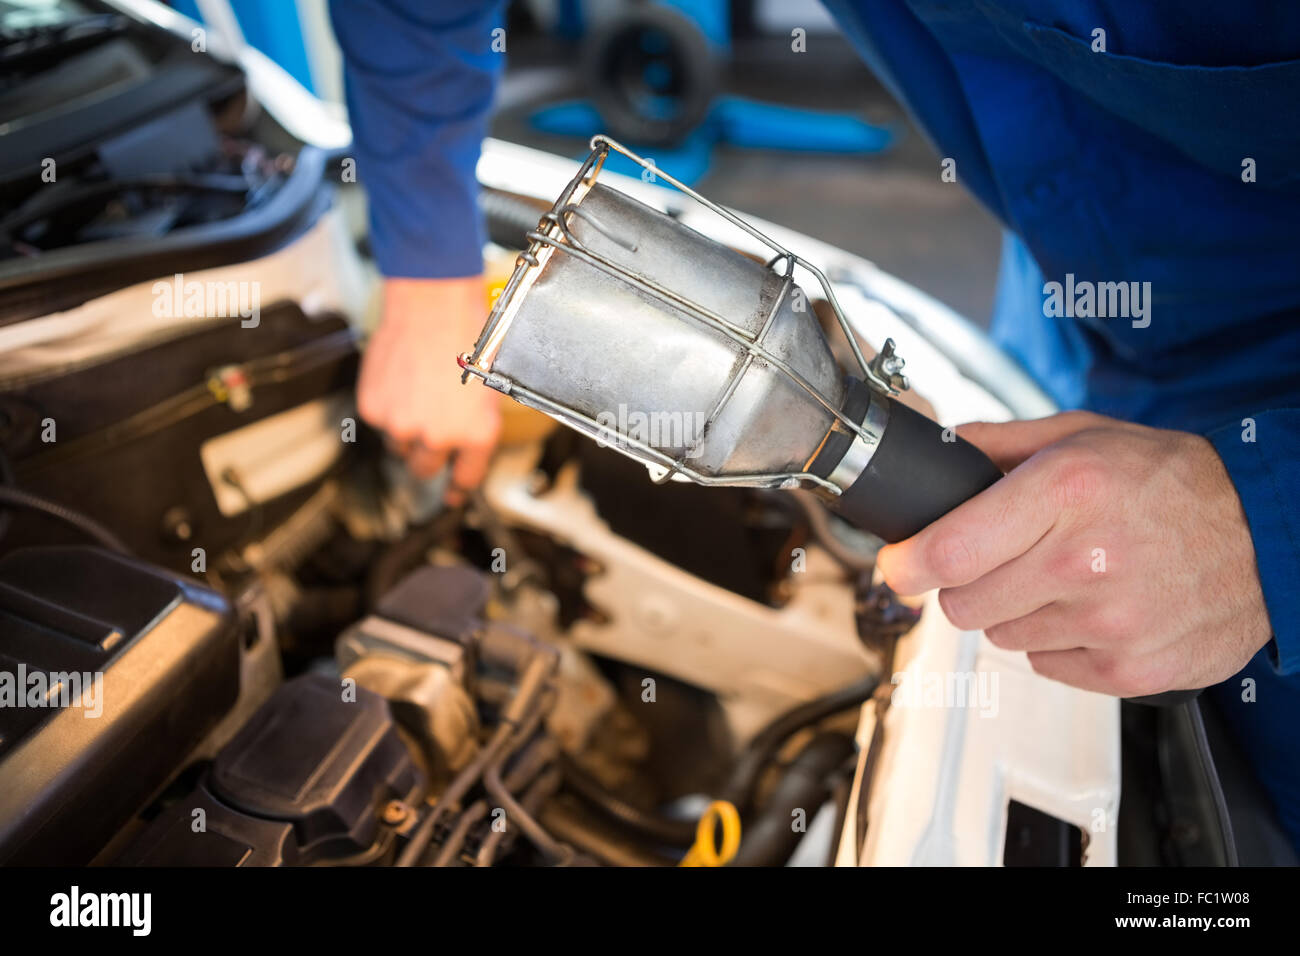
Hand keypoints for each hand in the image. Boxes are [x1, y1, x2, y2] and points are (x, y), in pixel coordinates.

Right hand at [357, 276, 500, 503]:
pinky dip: (386, 408)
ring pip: (399, 445)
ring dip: (405, 430)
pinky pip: (379, 422)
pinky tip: (400, 382)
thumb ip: (476, 422)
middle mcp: (439, 436)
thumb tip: (467, 441)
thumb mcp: (489, 387)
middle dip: (427, 455)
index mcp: (476, 434)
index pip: (465, 478)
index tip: (451, 496)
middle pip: (425, 468)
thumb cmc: (468, 335)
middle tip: (428, 429)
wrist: (432, 305)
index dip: (457, 490)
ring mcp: (403, 425)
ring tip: (415, 394)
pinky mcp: (375, 410)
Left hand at [875, 411, 1271, 696]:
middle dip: (966, 583)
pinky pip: (1046, 665)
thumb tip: (935, 448)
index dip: (907, 564)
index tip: (898, 566)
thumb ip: (999, 443)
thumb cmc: (1175, 481)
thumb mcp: (1085, 434)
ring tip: (1064, 577)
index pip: (949, 551)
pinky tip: (1093, 607)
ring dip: (1016, 611)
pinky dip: (1057, 641)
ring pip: (1001, 636)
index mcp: (1066, 492)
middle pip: (963, 604)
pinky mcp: (1131, 669)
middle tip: (1000, 560)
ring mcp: (1111, 622)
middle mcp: (1085, 561)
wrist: (1270, 535)